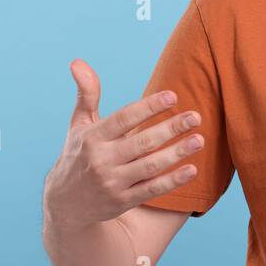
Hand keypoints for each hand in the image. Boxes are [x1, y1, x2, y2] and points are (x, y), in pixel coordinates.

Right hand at [42, 58, 204, 231]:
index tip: (173, 96)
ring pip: (150, 165)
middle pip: (142, 142)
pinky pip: (152, 189)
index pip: (124, 119)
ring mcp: (112, 182)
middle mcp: (101, 160)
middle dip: (171, 128)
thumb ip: (86, 94)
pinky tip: (193, 170)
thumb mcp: (79, 125)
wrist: (66, 203)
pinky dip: (173, 181)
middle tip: (196, 116)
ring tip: (199, 140)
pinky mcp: (123, 201)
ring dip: (177, 153)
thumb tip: (78, 62)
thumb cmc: (78, 155)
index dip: (148, 107)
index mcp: (92, 137)